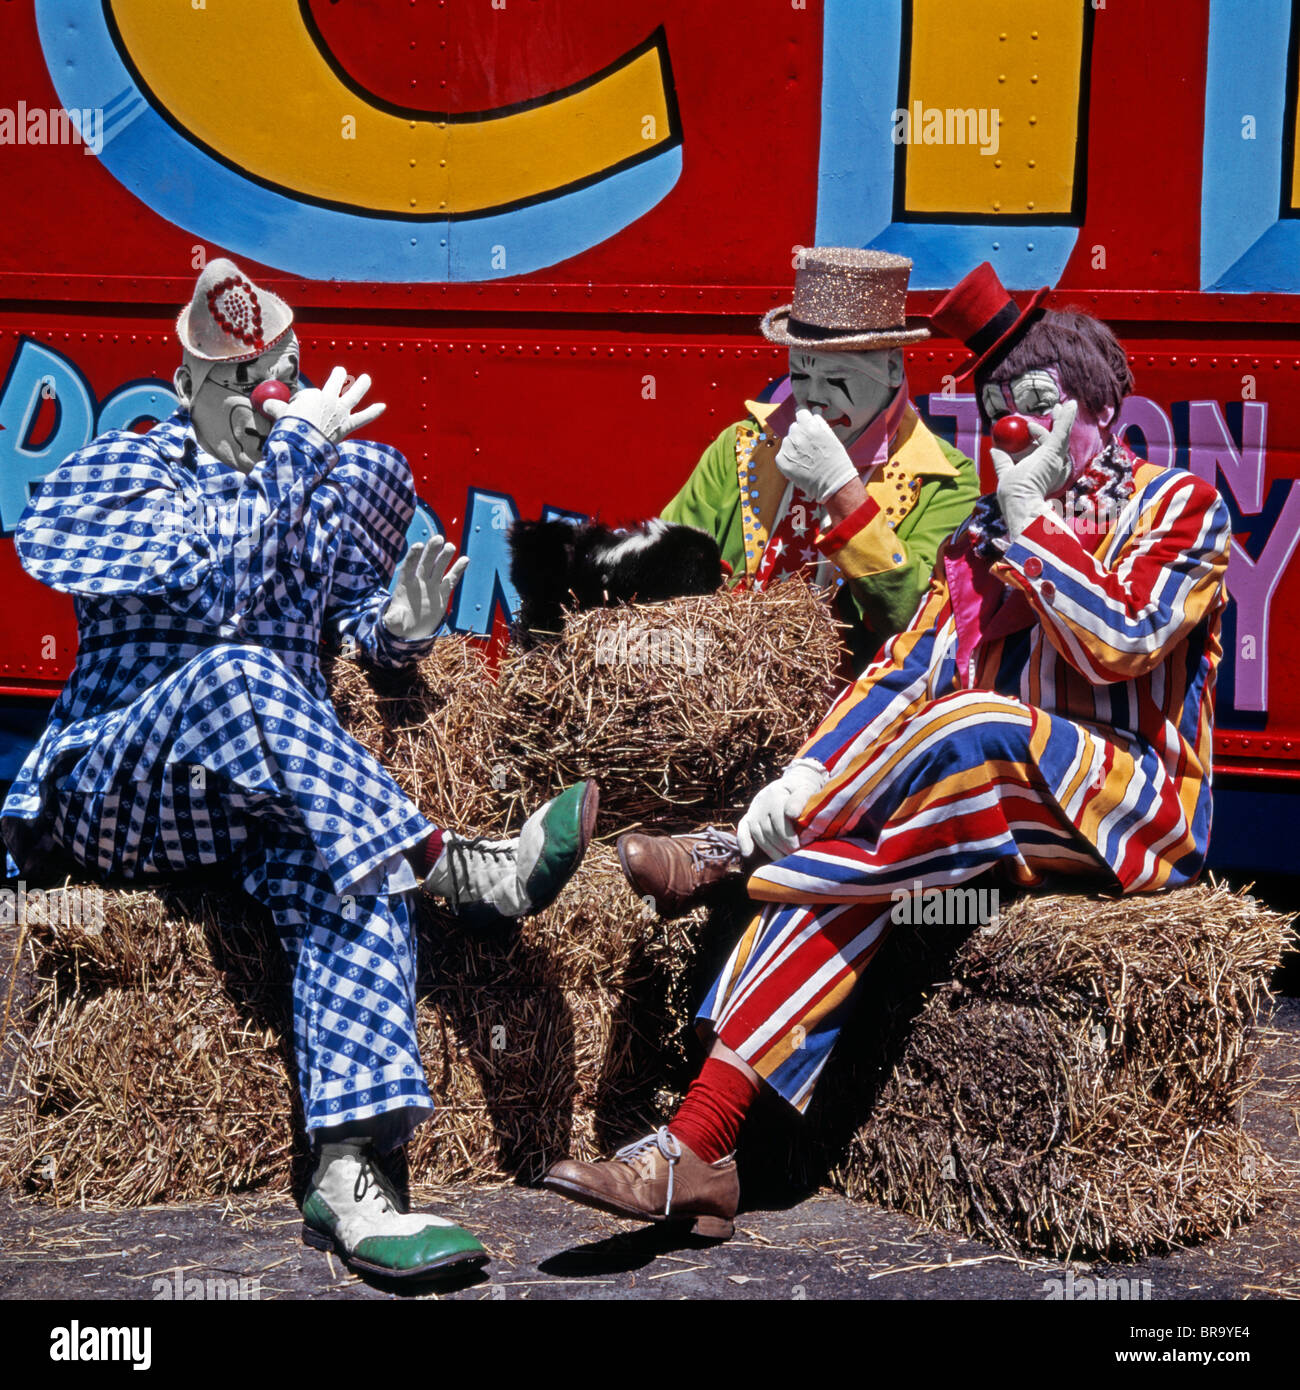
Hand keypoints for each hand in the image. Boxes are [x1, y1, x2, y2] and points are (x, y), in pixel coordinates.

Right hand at [263, 365, 385, 444]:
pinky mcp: (347, 425)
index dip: (302, 403)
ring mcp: (340, 412)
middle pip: (335, 384)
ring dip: (361, 386)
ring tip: (366, 378)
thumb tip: (266, 404)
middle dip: (338, 377)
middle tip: (341, 371)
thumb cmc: (290, 429)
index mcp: (312, 396)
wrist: (304, 445)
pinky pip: (363, 418)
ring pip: (353, 395)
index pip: (310, 395)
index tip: (296, 412)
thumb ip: (276, 408)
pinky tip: (383, 406)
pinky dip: (373, 412)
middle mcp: (328, 400)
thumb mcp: (280, 416)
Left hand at [382, 538, 469, 640]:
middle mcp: (419, 581)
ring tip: (450, 547)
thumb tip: (390, 619)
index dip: (413, 555)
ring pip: (439, 568)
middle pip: (426, 562)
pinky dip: (458, 570)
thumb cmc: (400, 624)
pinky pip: (451, 579)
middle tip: (438, 538)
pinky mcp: (443, 593)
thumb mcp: (394, 623)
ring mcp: (432, 586)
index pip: (409, 566)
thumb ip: (393, 619)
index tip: (418, 545)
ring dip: (445, 557)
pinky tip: (465, 560)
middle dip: (431, 550)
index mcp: (405, 584)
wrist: (412, 629)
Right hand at [737, 759, 827, 859]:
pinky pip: (743, 829)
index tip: (799, 847)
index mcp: (776, 794)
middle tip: (795, 857)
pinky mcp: (750, 816)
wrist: (794, 782)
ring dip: (771, 850)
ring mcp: (754, 809)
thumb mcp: (805, 789)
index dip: (788, 836)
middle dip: (782, 846)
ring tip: (784, 860)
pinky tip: (747, 854)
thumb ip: (800, 800)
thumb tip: (791, 814)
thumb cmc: (802, 789)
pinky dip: (744, 841)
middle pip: (769, 829)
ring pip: (759, 834)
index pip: (779, 819)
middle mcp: (762, 802)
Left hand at [775, 409, 858, 502]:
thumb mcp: (831, 437)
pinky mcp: (782, 462)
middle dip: (800, 434)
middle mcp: (797, 436)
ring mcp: (788, 449)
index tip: (805, 422)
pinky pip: (782, 454)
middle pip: (794, 427)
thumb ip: (819, 423)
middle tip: (810, 447)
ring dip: (794, 446)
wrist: (834, 484)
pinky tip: (800, 464)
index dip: (804, 418)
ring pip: (787, 440)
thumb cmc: (836, 461)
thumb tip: (813, 413)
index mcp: (810, 427)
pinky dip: (789, 458)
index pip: (800, 412)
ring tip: (806, 457)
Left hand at [991, 400, 1075, 539]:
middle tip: (1056, 409)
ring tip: (1058, 406)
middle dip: (1058, 422)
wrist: (1020, 502)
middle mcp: (1056, 465)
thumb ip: (1002, 461)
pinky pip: (1061, 432)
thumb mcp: (1006, 473)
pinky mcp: (1054, 453)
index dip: (1040, 435)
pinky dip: (1066, 418)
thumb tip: (994, 449)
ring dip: (1060, 418)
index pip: (1046, 448)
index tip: (1029, 426)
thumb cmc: (1014, 495)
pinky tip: (1070, 404)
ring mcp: (1057, 459)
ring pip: (1060, 435)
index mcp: (1045, 470)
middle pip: (1057, 440)